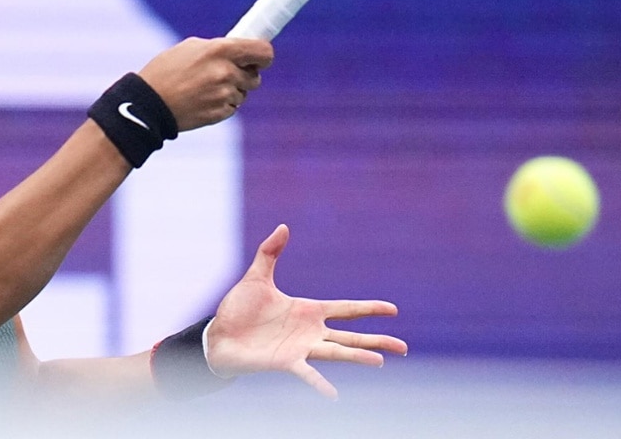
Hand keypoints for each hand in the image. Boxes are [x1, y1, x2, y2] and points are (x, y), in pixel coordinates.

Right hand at [137, 37, 272, 130]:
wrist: (148, 103)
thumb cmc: (166, 70)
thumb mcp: (190, 48)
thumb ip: (219, 48)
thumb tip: (239, 50)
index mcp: (220, 50)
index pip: (263, 52)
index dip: (263, 56)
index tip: (260, 59)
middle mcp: (225, 72)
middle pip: (255, 77)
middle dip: (245, 75)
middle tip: (226, 74)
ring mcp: (223, 95)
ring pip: (243, 93)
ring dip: (231, 91)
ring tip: (205, 88)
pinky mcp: (219, 113)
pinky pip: (232, 108)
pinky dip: (222, 105)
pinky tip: (202, 100)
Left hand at [206, 224, 407, 398]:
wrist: (218, 335)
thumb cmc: (238, 308)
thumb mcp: (257, 276)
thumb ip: (270, 252)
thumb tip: (283, 226)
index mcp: (308, 310)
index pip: (346, 310)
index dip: (369, 308)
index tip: (393, 310)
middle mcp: (310, 332)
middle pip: (351, 336)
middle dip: (377, 340)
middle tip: (402, 347)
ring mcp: (300, 348)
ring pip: (336, 352)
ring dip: (357, 356)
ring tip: (380, 361)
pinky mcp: (286, 362)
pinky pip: (307, 373)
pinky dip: (320, 383)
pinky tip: (334, 394)